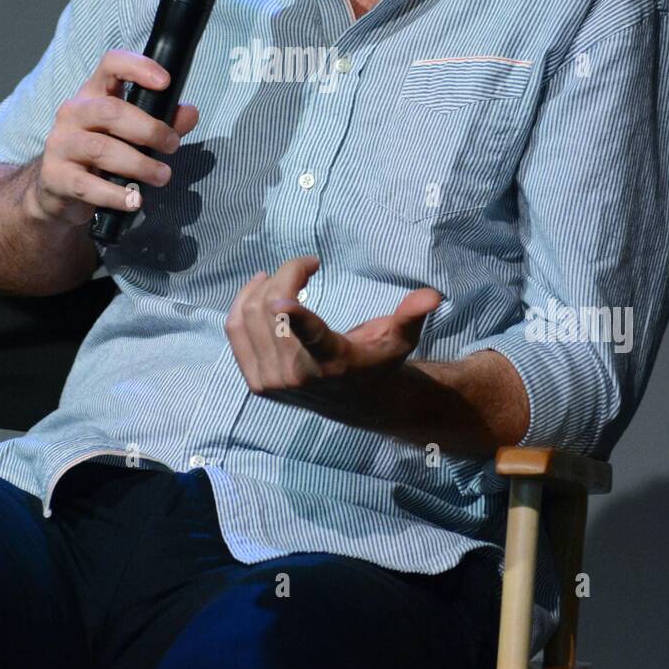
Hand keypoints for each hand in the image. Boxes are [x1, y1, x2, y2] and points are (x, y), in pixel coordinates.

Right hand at [28, 49, 199, 226]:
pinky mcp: (56, 176)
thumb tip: (190, 113)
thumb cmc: (101, 153)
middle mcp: (73, 112)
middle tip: (173, 146)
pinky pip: (88, 185)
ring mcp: (61, 144)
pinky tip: (134, 200)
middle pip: (110, 110)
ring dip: (138, 164)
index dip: (138, 68)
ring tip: (162, 176)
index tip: (165, 82)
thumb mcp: (131, 133)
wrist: (57, 190)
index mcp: (94, 93)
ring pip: (101, 148)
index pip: (111, 64)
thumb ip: (163, 121)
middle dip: (149, 129)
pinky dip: (116, 194)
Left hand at [224, 254, 442, 418]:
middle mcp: (297, 376)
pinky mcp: (255, 381)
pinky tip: (261, 288)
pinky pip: (235, 330)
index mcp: (332, 362)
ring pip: (248, 315)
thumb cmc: (380, 361)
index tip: (282, 298)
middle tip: (307, 264)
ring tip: (287, 275)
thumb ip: (411, 315)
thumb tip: (434, 295)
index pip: (311, 338)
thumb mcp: (400, 339)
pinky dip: (243, 302)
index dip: (294, 316)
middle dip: (286, 274)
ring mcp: (271, 382)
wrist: (359, 404)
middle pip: (271, 309)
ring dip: (264, 285)